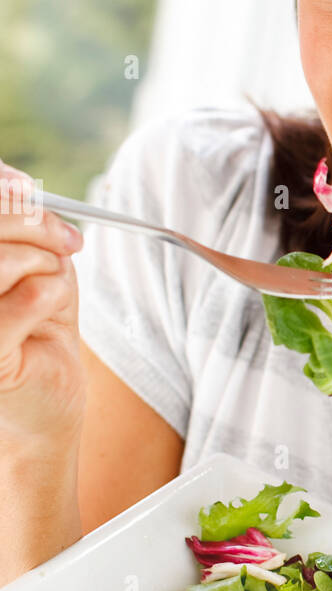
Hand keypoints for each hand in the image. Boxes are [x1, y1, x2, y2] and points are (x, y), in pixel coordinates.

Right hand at [0, 160, 85, 449]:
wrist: (48, 402)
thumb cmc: (37, 328)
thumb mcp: (33, 262)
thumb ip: (21, 222)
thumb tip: (20, 188)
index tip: (28, 190)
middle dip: (34, 224)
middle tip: (66, 241)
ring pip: (1, 261)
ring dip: (43, 263)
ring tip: (51, 283)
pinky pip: (23, 299)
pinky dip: (50, 294)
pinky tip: (51, 308)